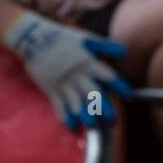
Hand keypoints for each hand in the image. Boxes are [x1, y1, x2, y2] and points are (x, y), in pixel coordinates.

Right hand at [4, 11, 131, 129]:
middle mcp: (76, 73)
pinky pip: (58, 104)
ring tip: (92, 125)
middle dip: (102, 106)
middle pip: (92, 92)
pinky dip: (65, 115)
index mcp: (88, 61)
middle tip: (111, 119)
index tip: (129, 96)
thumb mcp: (86, 38)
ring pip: (74, 101)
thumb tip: (124, 52)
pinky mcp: (49, 87)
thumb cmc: (64, 38)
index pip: (107, 75)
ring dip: (84, 114)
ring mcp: (62, 82)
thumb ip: (106, 46)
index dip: (119, 86)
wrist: (32, 36)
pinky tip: (72, 126)